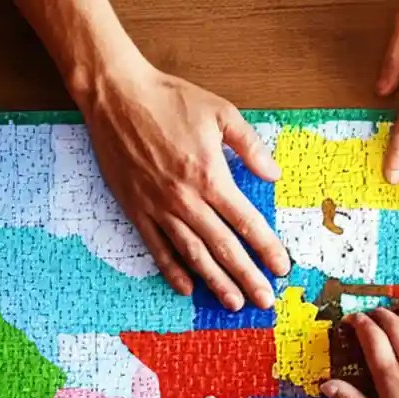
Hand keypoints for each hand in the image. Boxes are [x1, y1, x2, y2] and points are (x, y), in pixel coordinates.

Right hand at [80, 67, 289, 309]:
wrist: (117, 95)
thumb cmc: (169, 99)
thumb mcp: (221, 112)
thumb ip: (250, 146)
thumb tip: (273, 174)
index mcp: (210, 176)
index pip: (246, 221)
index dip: (267, 247)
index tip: (282, 268)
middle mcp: (186, 198)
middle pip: (223, 247)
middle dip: (247, 276)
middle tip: (264, 300)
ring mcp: (159, 207)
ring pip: (192, 254)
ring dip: (215, 281)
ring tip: (233, 302)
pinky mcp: (136, 208)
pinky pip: (157, 247)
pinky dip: (172, 270)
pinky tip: (187, 288)